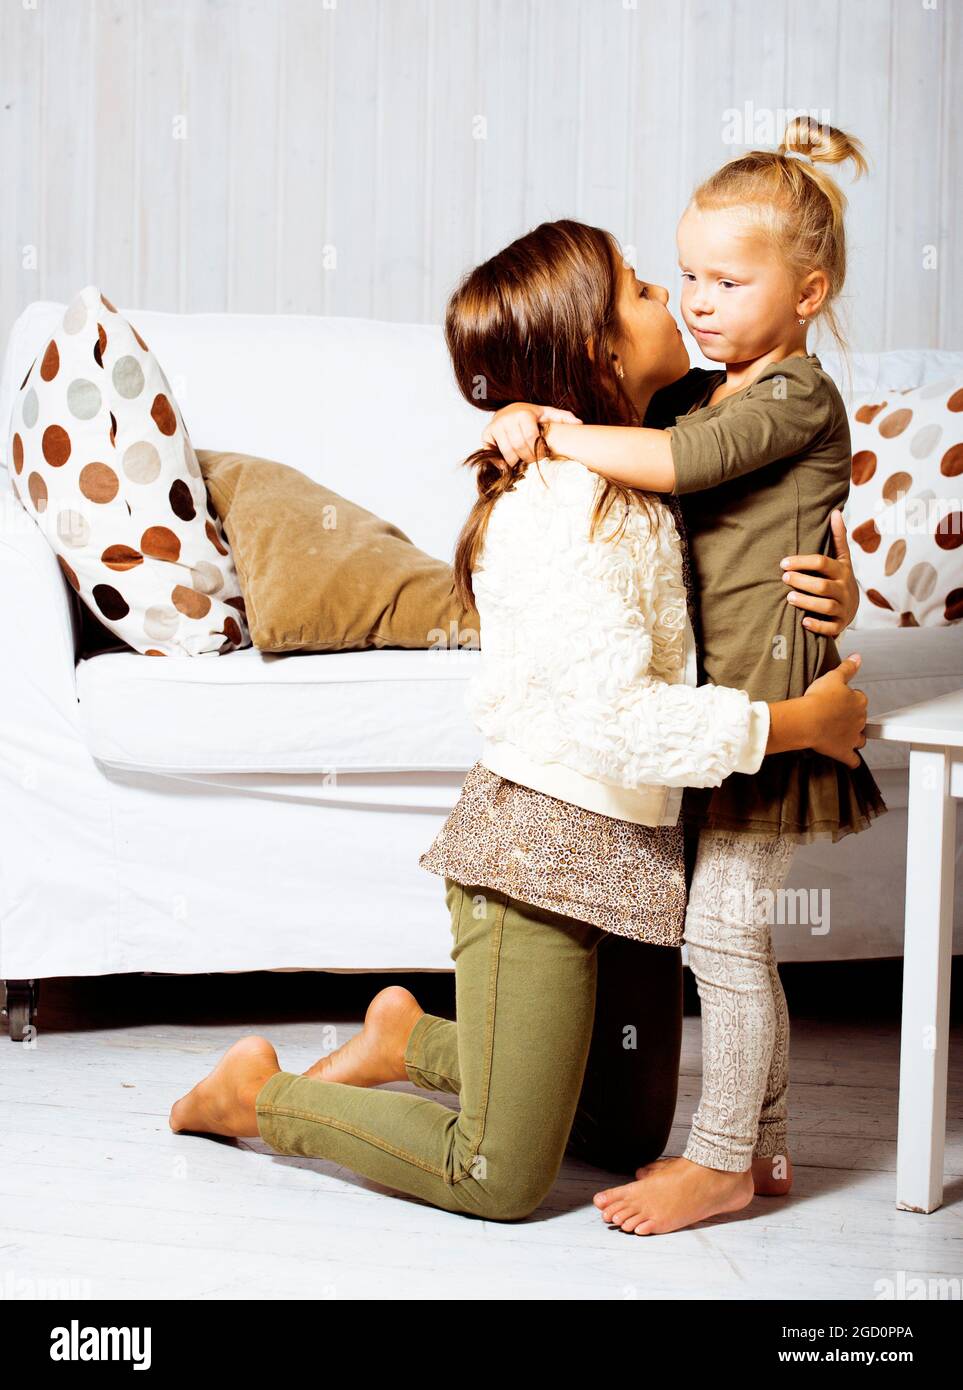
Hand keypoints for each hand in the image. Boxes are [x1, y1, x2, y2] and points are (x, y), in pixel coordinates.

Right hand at [481, 402, 581, 463]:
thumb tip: (580, 423)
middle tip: (534, 464)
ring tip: (523, 465)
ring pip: (507, 453)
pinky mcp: (486, 435)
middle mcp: (507, 419)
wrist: (508, 410)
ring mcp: (495, 427)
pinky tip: (506, 467)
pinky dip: (498, 462)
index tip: (543, 458)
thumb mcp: (547, 414)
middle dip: (528, 459)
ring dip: (516, 463)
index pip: (531, 438)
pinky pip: (491, 452)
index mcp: (522, 414)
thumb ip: (562, 417)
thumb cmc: (530, 415)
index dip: (538, 451)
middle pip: (519, 447)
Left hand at [780, 509, 858, 636]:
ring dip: (806, 602)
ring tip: (789, 598)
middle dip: (802, 581)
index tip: (783, 563)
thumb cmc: (839, 578)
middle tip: (784, 578)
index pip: (823, 563)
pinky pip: (829, 627)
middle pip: (823, 585)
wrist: (852, 607)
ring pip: (825, 606)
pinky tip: (803, 622)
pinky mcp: (839, 625)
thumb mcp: (841, 558)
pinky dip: (817, 625)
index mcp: (842, 571)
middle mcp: (844, 590)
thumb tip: (835, 512)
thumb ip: (838, 537)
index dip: (802, 562)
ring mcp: (843, 608)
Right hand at [801, 654, 867, 767]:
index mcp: (858, 701)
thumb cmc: (817, 699)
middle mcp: (859, 720)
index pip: (860, 699)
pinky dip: (852, 761)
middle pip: (860, 718)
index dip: (849, 699)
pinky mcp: (844, 751)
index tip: (839, 699)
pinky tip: (850, 760)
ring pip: (860, 738)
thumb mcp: (832, 677)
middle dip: (850, 717)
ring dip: (855, 737)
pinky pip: (853, 760)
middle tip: (834, 714)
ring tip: (842, 734)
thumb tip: (857, 658)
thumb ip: (847, 668)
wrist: (807, 720)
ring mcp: (852, 737)